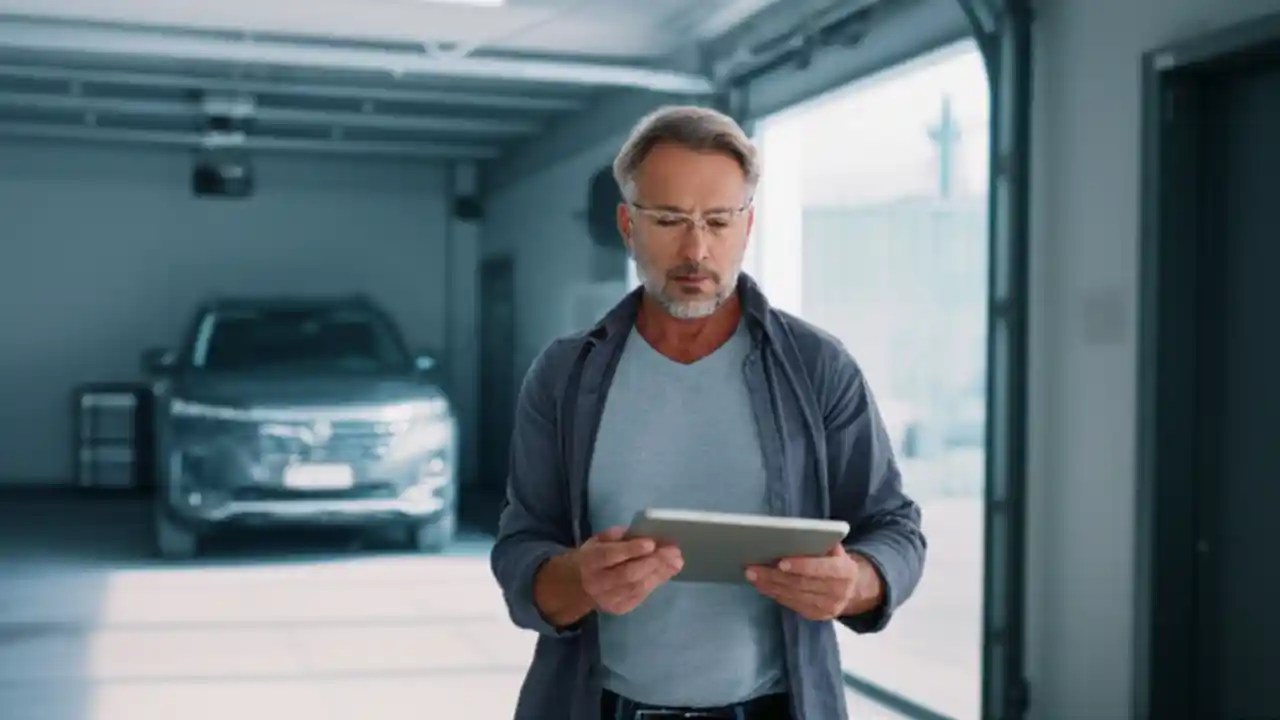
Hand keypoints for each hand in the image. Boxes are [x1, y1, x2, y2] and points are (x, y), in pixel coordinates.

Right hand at [575, 526, 682, 615]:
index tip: (651, 543)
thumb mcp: (595, 541)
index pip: (610, 556)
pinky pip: (640, 596)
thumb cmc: (590, 558)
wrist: (574, 589)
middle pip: (628, 574)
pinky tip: (666, 572)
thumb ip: (614, 536)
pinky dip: (654, 583)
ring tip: (676, 562)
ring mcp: (609, 599)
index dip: (631, 550)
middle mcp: (598, 582)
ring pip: (637, 587)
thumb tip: (638, 534)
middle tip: (673, 552)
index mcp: (589, 561)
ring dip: (659, 574)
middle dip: (653, 563)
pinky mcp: (619, 608)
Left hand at [745, 544, 882, 621]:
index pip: (822, 569)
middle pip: (801, 584)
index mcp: (845, 572)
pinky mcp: (814, 615)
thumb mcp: (835, 549)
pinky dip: (773, 593)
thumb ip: (821, 543)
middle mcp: (837, 593)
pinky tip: (761, 584)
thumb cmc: (835, 561)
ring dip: (768, 585)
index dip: (801, 566)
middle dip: (774, 576)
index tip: (780, 562)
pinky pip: (790, 604)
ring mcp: (826, 608)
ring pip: (792, 596)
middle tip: (753, 567)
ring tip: (752, 574)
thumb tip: (796, 534)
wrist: (850, 588)